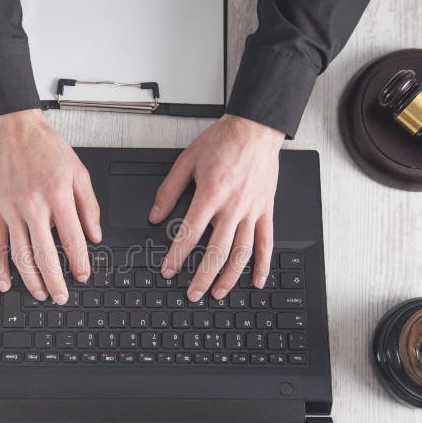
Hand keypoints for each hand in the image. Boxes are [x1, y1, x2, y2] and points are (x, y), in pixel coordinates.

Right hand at [0, 109, 100, 304]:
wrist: (14, 130)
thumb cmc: (47, 149)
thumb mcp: (79, 172)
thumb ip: (89, 206)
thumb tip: (95, 235)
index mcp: (57, 195)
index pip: (72, 238)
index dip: (79, 262)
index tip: (83, 276)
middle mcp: (33, 205)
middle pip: (45, 253)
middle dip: (55, 281)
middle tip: (62, 297)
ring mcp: (11, 209)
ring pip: (20, 253)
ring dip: (31, 279)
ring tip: (41, 294)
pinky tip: (6, 282)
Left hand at [150, 114, 283, 300]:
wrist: (255, 128)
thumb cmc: (223, 141)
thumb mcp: (187, 161)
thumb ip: (169, 190)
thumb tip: (155, 215)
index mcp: (210, 195)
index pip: (190, 234)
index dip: (176, 256)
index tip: (168, 270)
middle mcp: (233, 206)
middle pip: (217, 251)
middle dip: (202, 277)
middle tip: (192, 293)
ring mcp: (252, 211)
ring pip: (241, 252)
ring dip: (229, 277)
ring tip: (218, 293)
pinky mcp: (266, 210)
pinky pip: (266, 242)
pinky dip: (263, 264)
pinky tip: (256, 281)